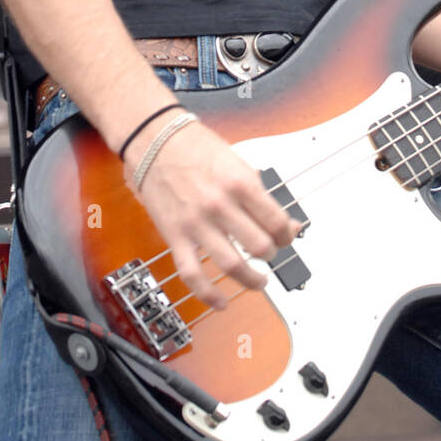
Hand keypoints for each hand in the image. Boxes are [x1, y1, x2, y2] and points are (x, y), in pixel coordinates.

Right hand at [123, 118, 299, 308]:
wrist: (154, 139)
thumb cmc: (194, 146)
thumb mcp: (236, 161)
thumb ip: (259, 193)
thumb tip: (283, 221)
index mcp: (240, 183)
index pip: (276, 222)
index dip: (287, 235)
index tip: (286, 237)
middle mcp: (220, 205)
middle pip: (259, 246)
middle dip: (271, 255)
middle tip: (270, 253)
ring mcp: (196, 223)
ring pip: (232, 266)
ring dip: (251, 279)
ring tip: (258, 281)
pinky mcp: (175, 236)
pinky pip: (193, 274)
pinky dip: (209, 295)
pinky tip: (221, 301)